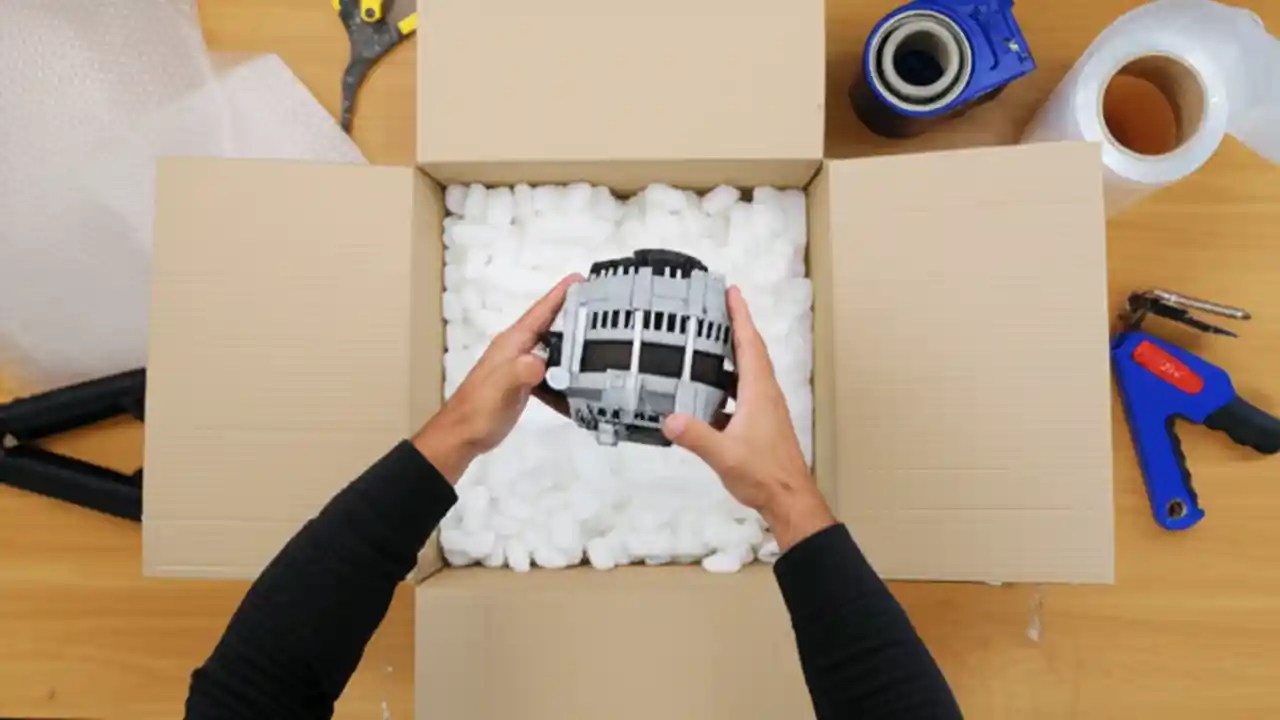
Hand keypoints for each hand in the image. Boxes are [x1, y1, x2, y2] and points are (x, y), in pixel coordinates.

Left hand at [413, 274, 583, 483]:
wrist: (462, 435)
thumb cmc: (479, 409)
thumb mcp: (500, 388)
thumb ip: (519, 371)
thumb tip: (542, 362)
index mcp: (512, 343)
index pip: (540, 312)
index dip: (559, 294)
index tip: (581, 279)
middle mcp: (517, 348)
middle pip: (548, 323)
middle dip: (571, 310)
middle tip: (601, 304)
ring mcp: (519, 365)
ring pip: (551, 344)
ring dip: (571, 337)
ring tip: (598, 333)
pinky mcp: (523, 382)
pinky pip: (550, 366)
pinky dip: (565, 365)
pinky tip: (580, 371)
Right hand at [661, 286, 834, 550]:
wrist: (789, 498)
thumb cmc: (764, 475)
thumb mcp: (724, 455)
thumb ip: (697, 437)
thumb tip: (669, 419)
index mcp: (759, 392)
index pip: (749, 344)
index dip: (740, 317)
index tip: (732, 292)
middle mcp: (765, 394)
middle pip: (750, 351)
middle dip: (735, 326)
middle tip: (716, 307)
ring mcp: (765, 409)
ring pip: (747, 371)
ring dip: (731, 354)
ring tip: (707, 343)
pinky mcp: (761, 423)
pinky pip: (742, 392)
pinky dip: (727, 383)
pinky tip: (708, 392)